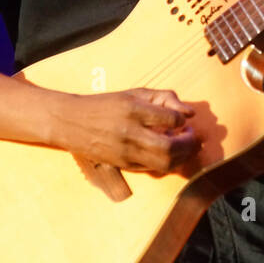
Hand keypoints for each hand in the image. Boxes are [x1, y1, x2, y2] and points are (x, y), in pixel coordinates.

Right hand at [57, 87, 199, 172]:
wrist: (71, 122)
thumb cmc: (106, 104)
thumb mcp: (134, 93)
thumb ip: (164, 98)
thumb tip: (189, 113)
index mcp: (133, 109)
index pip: (171, 119)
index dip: (182, 121)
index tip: (183, 120)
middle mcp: (129, 132)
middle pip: (170, 147)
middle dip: (189, 144)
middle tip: (192, 136)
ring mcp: (125, 151)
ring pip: (164, 163)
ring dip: (182, 157)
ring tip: (184, 146)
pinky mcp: (123, 164)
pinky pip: (152, 169)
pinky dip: (167, 163)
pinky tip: (168, 154)